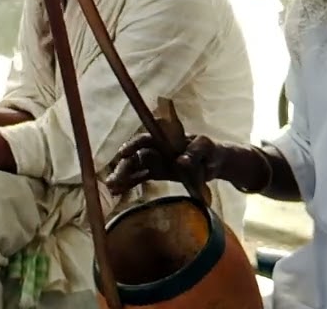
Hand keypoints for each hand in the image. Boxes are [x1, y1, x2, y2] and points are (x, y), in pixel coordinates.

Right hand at [105, 134, 229, 194]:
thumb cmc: (210, 150)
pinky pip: (140, 176)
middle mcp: (157, 147)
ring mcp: (155, 160)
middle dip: (123, 167)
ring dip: (122, 176)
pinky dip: (129, 182)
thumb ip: (194, 152)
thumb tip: (180, 160)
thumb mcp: (207, 147)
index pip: (146, 138)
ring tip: (111, 188)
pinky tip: (118, 190)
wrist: (215, 162)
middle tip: (112, 181)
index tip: (123, 154)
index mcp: (166, 137)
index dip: (133, 145)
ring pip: (134, 166)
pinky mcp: (156, 172)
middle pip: (136, 155)